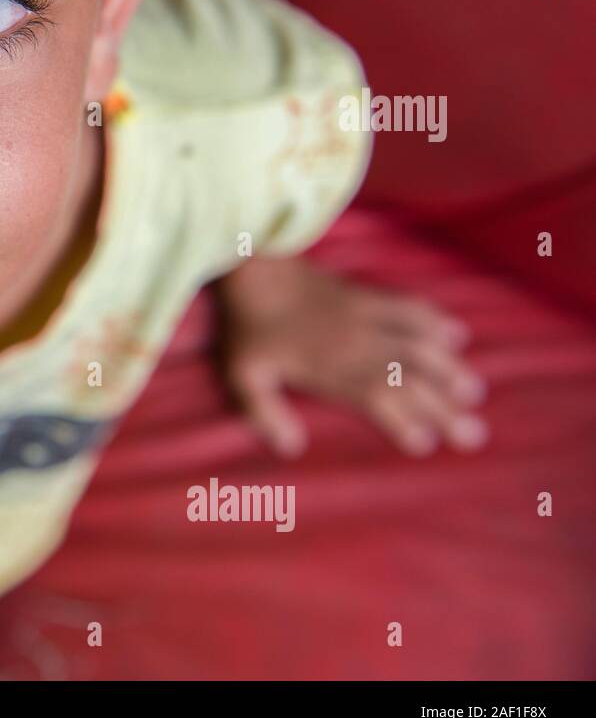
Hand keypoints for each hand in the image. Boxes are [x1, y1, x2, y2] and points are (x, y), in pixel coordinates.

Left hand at [215, 256, 488, 457]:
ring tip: (473, 393)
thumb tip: (290, 448)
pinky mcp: (366, 295)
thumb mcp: (243, 375)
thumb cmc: (246, 328)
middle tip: (472, 435)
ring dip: (449, 368)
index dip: (401, 420)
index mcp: (328, 365)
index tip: (424, 443)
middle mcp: (355, 342)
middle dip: (442, 407)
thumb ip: (264, 413)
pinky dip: (436, 320)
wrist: (253, 269)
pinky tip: (457, 335)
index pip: (375, 396)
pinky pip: (409, 306)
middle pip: (409, 376)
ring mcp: (365, 315)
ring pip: (419, 343)